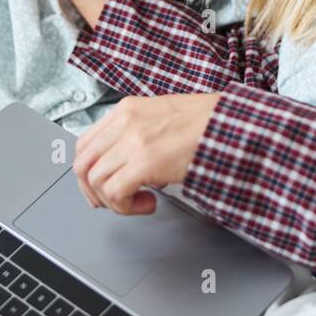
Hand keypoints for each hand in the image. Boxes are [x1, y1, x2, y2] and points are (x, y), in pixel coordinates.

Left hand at [72, 93, 220, 214]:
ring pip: (96, 181)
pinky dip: (125, 207)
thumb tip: (123, 163)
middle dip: (93, 191)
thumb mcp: (163, 116)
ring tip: (139, 202)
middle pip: (83, 164)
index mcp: (127, 109)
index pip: (85, 143)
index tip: (101, 186)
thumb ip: (136, 133)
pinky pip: (114, 192)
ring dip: (114, 202)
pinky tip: (148, 204)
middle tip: (113, 202)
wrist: (233, 124)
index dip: (88, 172)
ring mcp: (133, 140)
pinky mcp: (145, 161)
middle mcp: (125, 122)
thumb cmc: (208, 122)